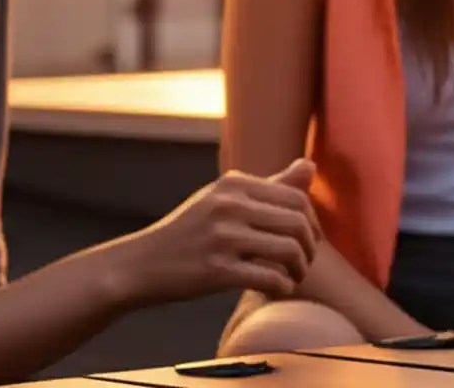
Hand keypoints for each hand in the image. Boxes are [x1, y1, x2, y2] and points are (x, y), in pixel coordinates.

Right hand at [111, 159, 321, 307]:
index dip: (312, 223)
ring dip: (299, 270)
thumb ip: (271, 185)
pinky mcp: (216, 270)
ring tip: (292, 277)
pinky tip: (276, 289)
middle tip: (304, 263)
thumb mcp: (225, 198)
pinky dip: (282, 286)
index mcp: (234, 183)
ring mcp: (222, 237)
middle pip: (298, 223)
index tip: (308, 241)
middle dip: (310, 247)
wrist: (141, 264)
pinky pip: (270, 277)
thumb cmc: (191, 231)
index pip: (296, 197)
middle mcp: (229, 205)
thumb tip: (311, 165)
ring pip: (289, 250)